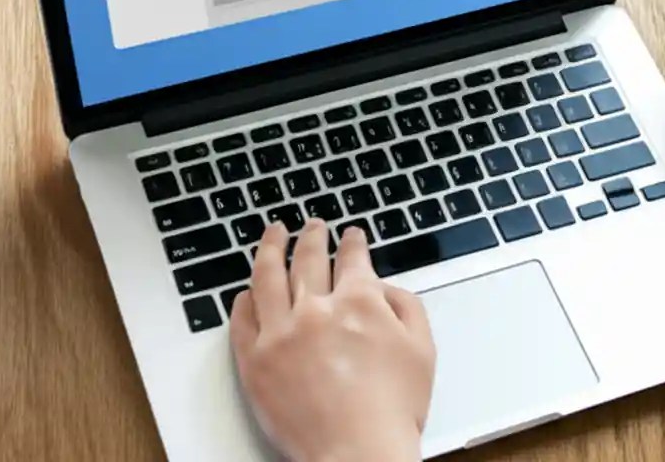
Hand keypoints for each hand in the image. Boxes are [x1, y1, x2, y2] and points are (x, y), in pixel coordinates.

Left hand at [230, 221, 435, 461]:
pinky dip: (244, 298)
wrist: (358, 452)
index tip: (351, 236)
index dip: (353, 242)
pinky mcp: (255, 360)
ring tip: (273, 235)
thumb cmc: (392, 410)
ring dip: (271, 248)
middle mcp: (316, 309)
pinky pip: (241, 318)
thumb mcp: (423, 349)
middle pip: (309, 258)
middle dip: (312, 236)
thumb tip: (385, 288)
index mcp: (359, 302)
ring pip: (267, 275)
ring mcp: (280, 333)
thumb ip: (406, 306)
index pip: (353, 258)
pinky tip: (246, 290)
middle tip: (312, 226)